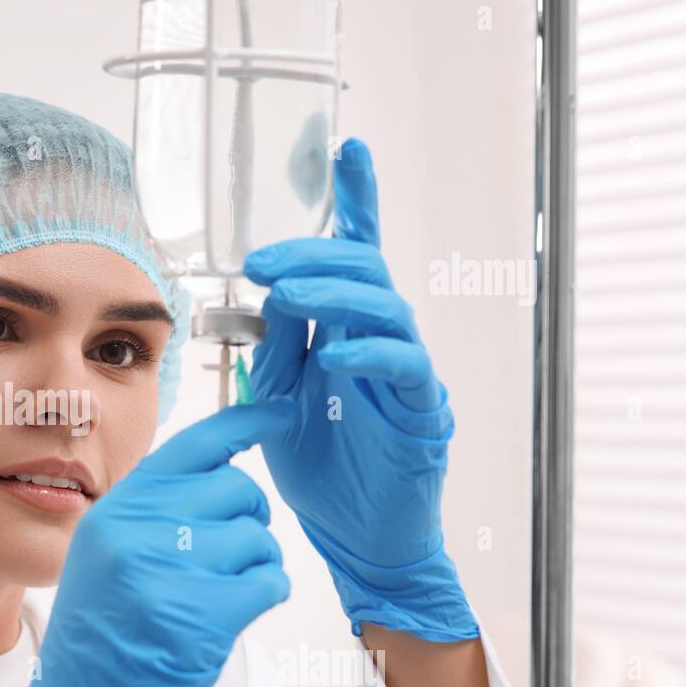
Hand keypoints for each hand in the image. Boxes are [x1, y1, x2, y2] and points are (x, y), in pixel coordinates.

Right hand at [4, 399, 295, 686]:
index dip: (245, 422)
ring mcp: (166, 571)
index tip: (282, 412)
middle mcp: (135, 530)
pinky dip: (266, 596)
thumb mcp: (107, 561)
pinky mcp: (200, 616)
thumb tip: (222, 474)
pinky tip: (238, 615)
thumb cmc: (100, 646)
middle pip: (235, 490)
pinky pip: (267, 581)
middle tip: (230, 559)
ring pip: (257, 538)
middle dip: (250, 522)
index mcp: (113, 511)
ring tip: (224, 597)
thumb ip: (154, 515)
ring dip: (257, 566)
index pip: (191, 445)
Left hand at [242, 137, 477, 643]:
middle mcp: (381, 343)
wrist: (357, 538)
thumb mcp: (281, 400)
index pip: (354, 258)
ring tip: (289, 294)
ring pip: (387, 309)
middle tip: (264, 264)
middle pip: (365, 272)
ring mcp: (406, 375)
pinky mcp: (422, 413)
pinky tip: (336, 352)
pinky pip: (407, 370)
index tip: (346, 147)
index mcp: (347, 331)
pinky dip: (371, 353)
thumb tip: (266, 298)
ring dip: (336, 294)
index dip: (356, 200)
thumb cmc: (323, 468)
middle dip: (315, 255)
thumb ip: (278, 350)